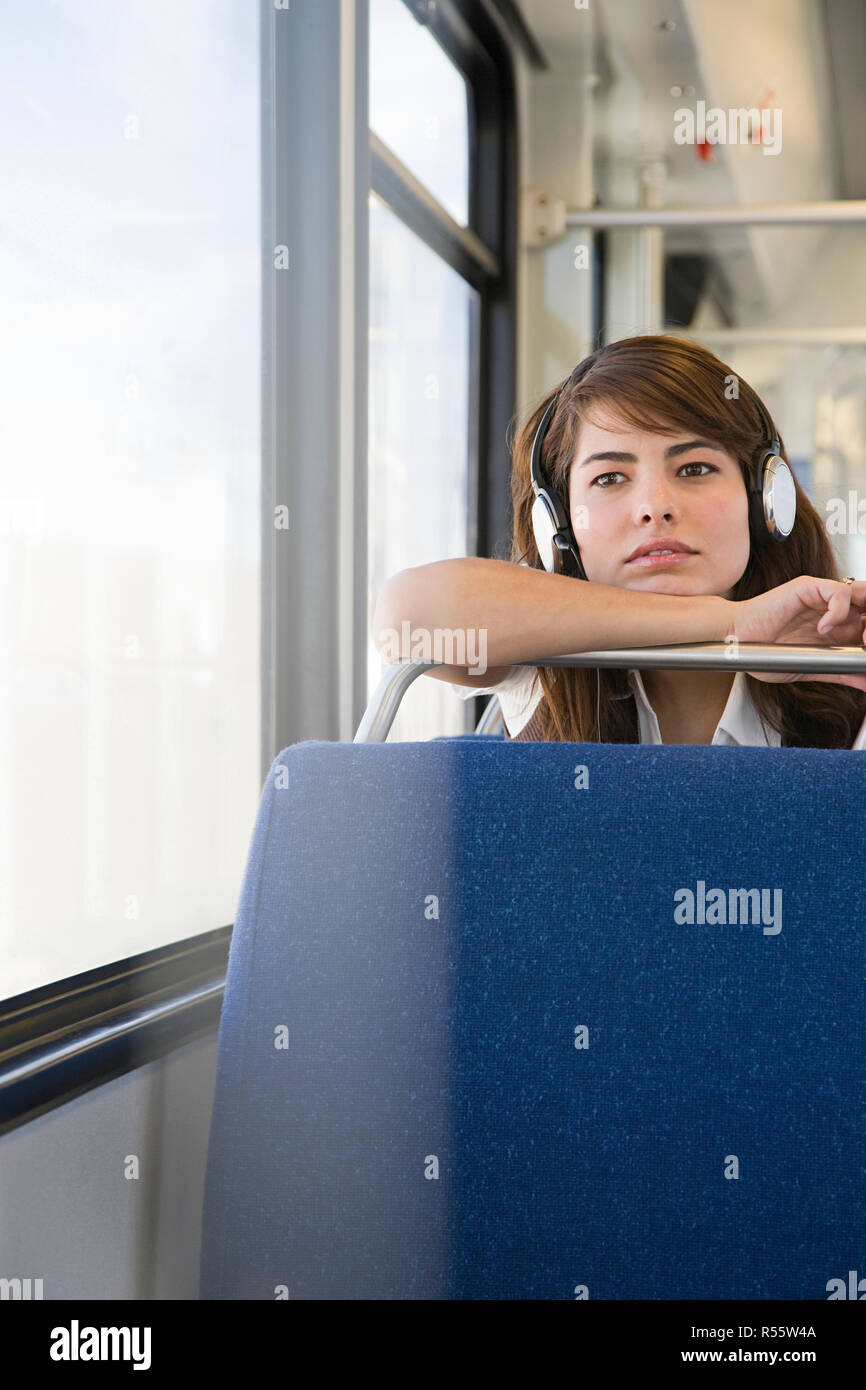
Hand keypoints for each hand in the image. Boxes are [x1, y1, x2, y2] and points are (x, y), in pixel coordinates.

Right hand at [732, 576, 865, 691]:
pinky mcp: (809, 588)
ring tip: (858, 637)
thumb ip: (840, 672)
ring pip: (862, 593)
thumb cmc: (764, 652)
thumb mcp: (810, 668)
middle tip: (865, 643)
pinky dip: (837, 612)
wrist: (736, 643)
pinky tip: (823, 629)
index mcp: (837, 628)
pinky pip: (839, 592)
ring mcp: (822, 597)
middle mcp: (833, 610)